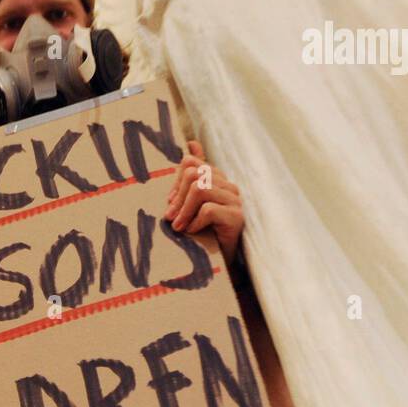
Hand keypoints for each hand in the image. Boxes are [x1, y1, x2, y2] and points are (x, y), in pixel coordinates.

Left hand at [164, 139, 244, 261]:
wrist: (220, 263)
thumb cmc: (204, 233)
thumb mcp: (193, 204)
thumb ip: (190, 176)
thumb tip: (191, 143)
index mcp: (217, 179)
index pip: (191, 163)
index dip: (175, 181)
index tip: (170, 202)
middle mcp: (228, 186)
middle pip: (194, 175)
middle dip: (178, 197)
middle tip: (170, 218)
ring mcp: (235, 201)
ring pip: (200, 189)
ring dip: (184, 210)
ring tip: (178, 227)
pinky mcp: (237, 217)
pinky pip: (208, 210)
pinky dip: (196, 222)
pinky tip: (193, 232)